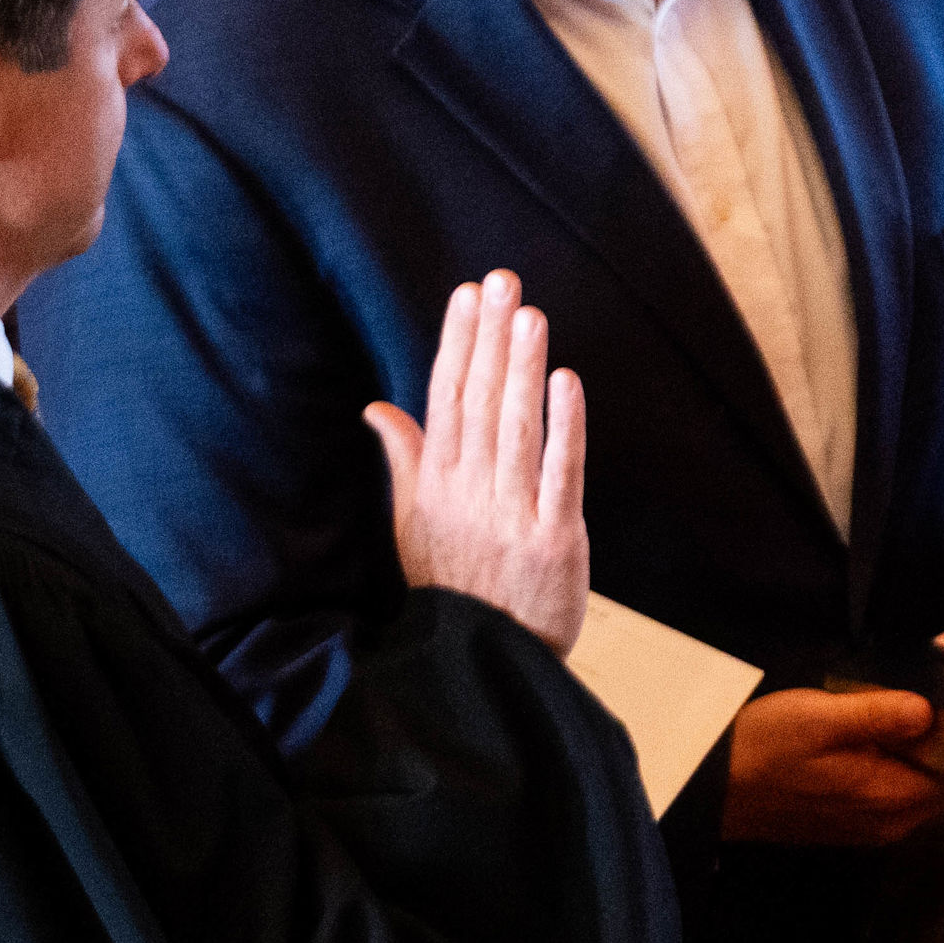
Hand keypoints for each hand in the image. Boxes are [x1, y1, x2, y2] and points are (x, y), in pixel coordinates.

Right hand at [365, 273, 587, 653]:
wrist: (485, 662)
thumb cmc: (452, 585)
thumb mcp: (413, 523)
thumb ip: (404, 458)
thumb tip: (376, 407)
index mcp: (435, 485)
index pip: (445, 399)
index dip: (458, 343)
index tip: (468, 294)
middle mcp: (468, 494)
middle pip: (480, 403)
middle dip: (491, 338)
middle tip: (504, 281)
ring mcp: (511, 516)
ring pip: (516, 429)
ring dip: (523, 370)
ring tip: (530, 316)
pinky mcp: (554, 540)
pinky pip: (559, 474)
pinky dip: (564, 428)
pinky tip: (567, 383)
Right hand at [721, 687, 943, 846]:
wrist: (710, 791)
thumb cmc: (763, 747)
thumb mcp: (819, 718)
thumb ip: (880, 715)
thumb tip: (933, 710)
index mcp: (894, 796)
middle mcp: (894, 821)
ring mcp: (874, 827)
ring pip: (927, 788)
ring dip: (930, 753)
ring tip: (914, 709)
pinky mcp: (854, 823)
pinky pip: (900, 793)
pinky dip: (905, 766)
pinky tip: (884, 735)